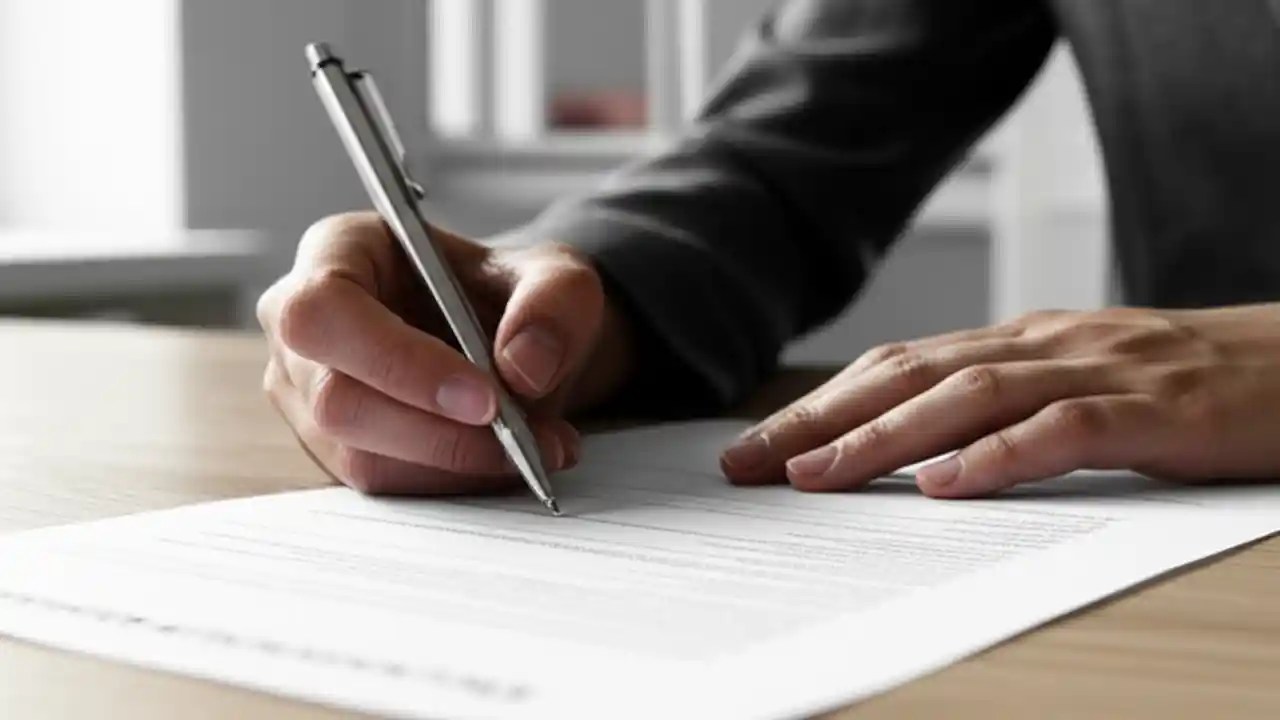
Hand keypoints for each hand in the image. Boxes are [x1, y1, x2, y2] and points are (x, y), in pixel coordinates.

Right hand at [257, 212, 632, 493]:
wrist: (509, 340)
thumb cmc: (507, 294)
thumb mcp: (554, 275)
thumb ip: (554, 303)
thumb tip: (525, 366)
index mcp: (337, 253)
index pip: (324, 311)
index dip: (397, 361)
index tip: (485, 398)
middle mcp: (304, 329)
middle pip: (336, 399)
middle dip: (439, 431)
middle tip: (522, 435)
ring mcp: (307, 396)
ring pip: (360, 455)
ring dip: (458, 463)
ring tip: (538, 445)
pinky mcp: (333, 450)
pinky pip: (384, 484)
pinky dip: (454, 480)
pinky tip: (507, 460)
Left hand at [720, 305, 1279, 496]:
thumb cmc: (1182, 384)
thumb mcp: (1076, 384)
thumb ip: (1000, 407)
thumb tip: (909, 453)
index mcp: (1020, 341)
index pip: (896, 368)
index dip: (819, 406)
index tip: (755, 448)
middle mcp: (1044, 345)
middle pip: (909, 376)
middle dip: (821, 421)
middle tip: (750, 465)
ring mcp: (1099, 371)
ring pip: (969, 397)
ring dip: (885, 439)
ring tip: (820, 477)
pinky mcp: (1154, 411)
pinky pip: (1064, 430)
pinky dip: (998, 456)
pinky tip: (946, 486)